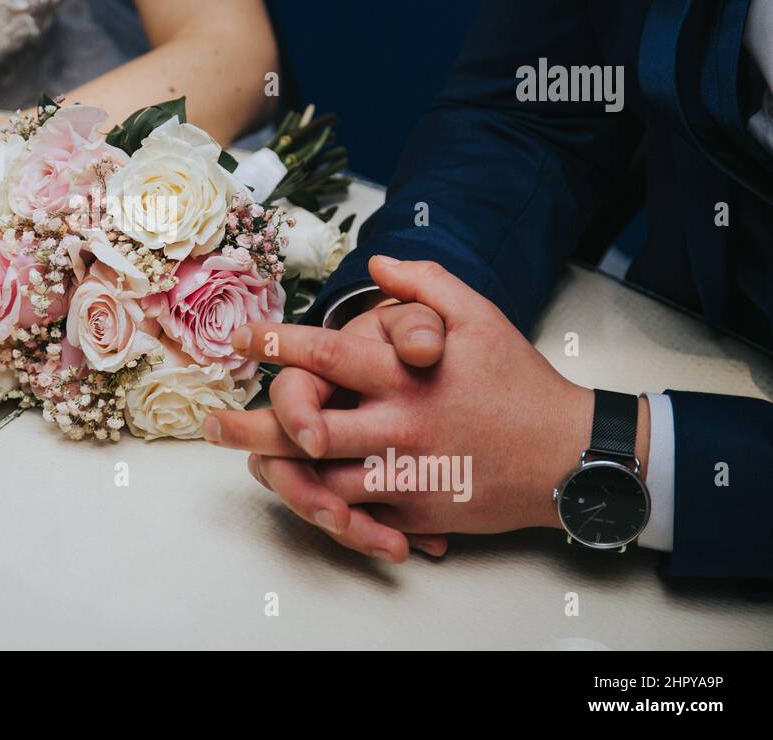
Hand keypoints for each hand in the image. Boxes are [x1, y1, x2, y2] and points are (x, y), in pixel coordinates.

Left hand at [205, 256, 620, 563]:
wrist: (569, 456)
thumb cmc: (517, 380)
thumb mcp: (479, 317)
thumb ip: (424, 285)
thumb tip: (374, 267)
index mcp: (405, 374)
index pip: (326, 354)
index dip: (277, 343)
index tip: (240, 337)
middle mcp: (397, 424)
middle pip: (305, 430)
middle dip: (250, 426)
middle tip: (211, 423)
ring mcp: (405, 472)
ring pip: (322, 481)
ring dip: (278, 473)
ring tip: (247, 461)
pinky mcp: (416, 509)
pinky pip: (358, 514)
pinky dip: (323, 508)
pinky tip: (296, 497)